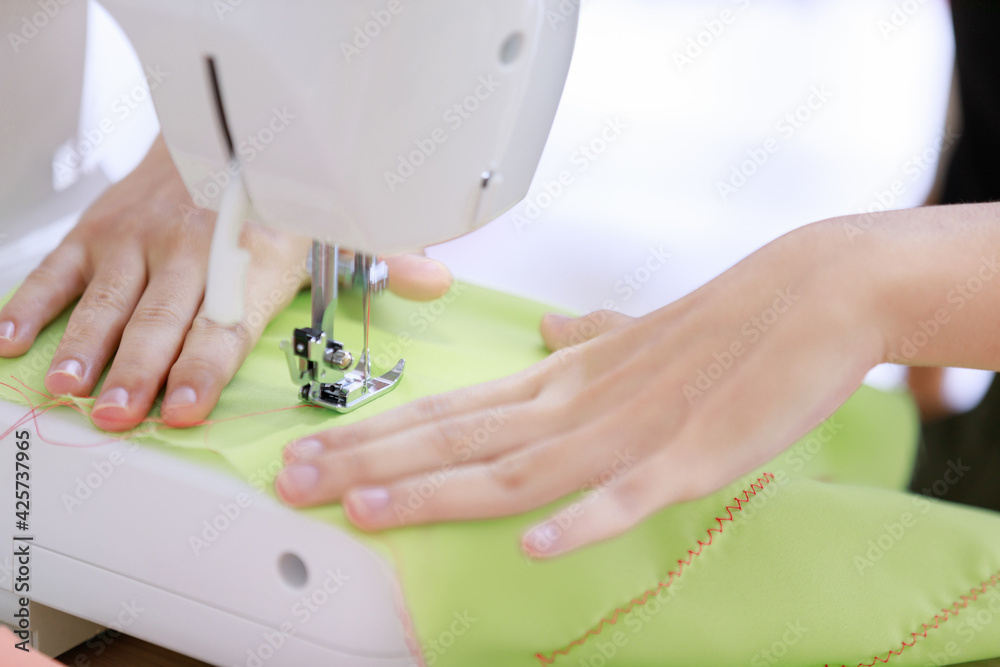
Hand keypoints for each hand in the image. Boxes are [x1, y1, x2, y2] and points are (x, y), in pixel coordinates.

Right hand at [0, 136, 452, 431]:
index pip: (226, 323)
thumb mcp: (334, 224)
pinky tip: (11, 343)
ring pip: (105, 300)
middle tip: (120, 413)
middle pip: (161, 319)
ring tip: (69, 391)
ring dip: (84, 349)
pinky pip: (57, 270)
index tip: (186, 408)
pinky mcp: (99, 230)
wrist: (219, 125)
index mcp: (249, 257)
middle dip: (140, 369)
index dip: (205, 369)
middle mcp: (188, 248)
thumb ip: (381, 261)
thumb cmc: (275, 191)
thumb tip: (435, 281)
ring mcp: (137, 239)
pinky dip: (30, 305)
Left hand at [276, 220, 885, 556]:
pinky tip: (531, 546)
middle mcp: (577, 402)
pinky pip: (629, 494)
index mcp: (563, 379)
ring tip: (365, 509)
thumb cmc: (723, 319)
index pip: (451, 408)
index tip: (310, 447)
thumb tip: (551, 332)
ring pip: (518, 467)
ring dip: (439, 490)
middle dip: (371, 461)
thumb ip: (589, 340)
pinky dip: (581, 519)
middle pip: (459, 437)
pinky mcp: (693, 455)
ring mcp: (631, 430)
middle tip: (292, 479)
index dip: (376, 432)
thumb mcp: (638, 333)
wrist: (810, 293)